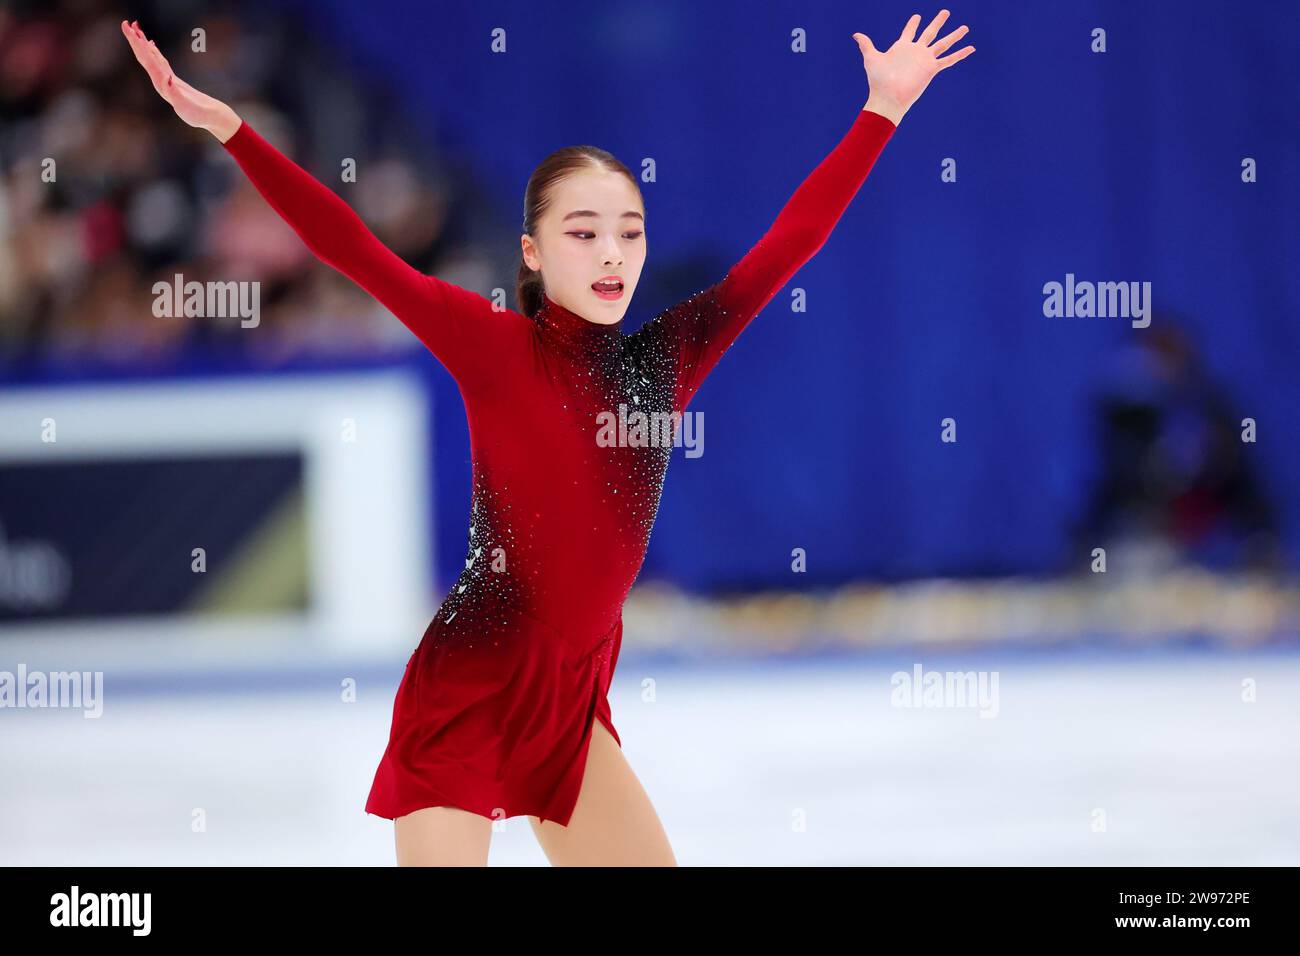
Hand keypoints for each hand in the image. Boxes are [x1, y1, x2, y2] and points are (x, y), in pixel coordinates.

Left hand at [119, 19, 241, 141]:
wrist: (211, 117)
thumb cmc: (200, 114)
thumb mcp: (186, 105)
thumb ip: (175, 93)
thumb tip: (167, 78)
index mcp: (162, 84)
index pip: (147, 60)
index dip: (138, 45)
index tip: (130, 30)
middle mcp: (161, 81)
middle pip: (145, 57)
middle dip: (135, 41)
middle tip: (127, 23)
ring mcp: (167, 80)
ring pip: (151, 58)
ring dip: (142, 44)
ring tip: (135, 28)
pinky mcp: (174, 80)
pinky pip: (160, 62)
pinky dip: (154, 52)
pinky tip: (151, 44)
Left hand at [854, 10, 973, 124]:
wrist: (888, 97)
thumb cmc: (878, 80)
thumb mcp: (871, 58)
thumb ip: (866, 45)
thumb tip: (855, 34)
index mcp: (902, 47)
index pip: (910, 31)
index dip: (913, 24)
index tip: (917, 16)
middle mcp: (916, 52)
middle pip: (930, 32)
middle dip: (937, 22)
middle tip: (945, 12)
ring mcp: (925, 60)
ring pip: (943, 44)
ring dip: (954, 36)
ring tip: (965, 27)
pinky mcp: (931, 69)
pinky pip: (949, 60)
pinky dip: (960, 54)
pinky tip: (971, 48)